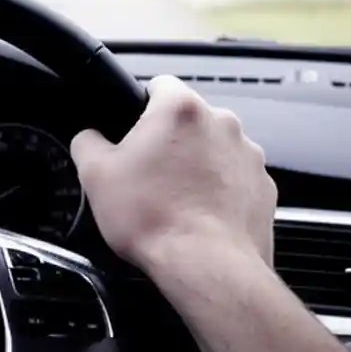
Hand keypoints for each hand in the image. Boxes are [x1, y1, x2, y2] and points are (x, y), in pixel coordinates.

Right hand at [71, 75, 275, 275]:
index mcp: (180, 109)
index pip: (159, 84)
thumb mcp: (95, 175)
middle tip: (148, 175)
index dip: (140, 106)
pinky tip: (198, 215)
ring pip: (213, 149)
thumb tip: (89, 138)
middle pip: (188, 119)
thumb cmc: (155, 219)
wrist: (207, 267)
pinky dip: (218, 191)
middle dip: (169, 141)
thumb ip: (86, 142)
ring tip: (174, 200)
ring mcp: (249, 155)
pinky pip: (234, 178)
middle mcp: (222, 123)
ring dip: (195, 165)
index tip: (133, 132)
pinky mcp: (264, 186)